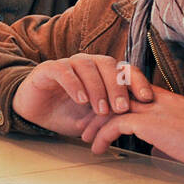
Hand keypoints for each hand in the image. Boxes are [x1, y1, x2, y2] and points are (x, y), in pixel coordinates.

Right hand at [12, 54, 153, 137]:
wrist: (36, 114)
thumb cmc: (68, 114)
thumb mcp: (95, 118)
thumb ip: (113, 114)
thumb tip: (138, 119)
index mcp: (102, 73)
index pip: (125, 69)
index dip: (137, 81)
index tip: (147, 99)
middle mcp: (87, 64)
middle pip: (108, 64)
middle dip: (118, 87)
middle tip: (121, 108)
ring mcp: (68, 64)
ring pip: (87, 66)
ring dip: (97, 88)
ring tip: (100, 110)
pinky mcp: (48, 69)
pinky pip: (63, 71)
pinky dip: (74, 84)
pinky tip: (80, 100)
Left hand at [80, 89, 183, 173]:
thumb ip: (166, 138)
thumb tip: (155, 150)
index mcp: (166, 99)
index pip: (131, 92)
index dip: (113, 103)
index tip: (102, 117)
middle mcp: (156, 99)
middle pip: (115, 96)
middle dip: (96, 111)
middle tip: (84, 125)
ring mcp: (151, 109)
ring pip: (110, 109)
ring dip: (94, 125)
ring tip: (85, 139)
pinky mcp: (148, 123)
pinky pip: (114, 125)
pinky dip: (101, 136)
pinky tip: (97, 149)